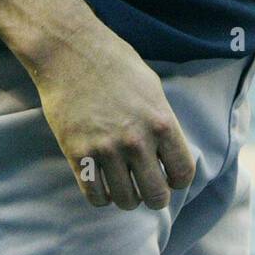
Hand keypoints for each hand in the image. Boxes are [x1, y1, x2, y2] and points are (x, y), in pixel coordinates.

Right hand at [27, 26, 195, 210]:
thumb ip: (162, 122)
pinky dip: (102, 197)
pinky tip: (103, 185)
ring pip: (126, 201)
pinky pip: (96, 197)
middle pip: (156, 195)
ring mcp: (107, 150)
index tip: (171, 178)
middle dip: (155, 196)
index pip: (183, 172)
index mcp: (162, 121)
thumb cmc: (115, 64)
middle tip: (148, 189)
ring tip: (125, 187)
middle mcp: (138, 141)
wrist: (71, 53)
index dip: (178, 180)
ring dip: (128, 198)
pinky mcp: (78, 156)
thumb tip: (168, 152)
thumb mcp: (152, 88)